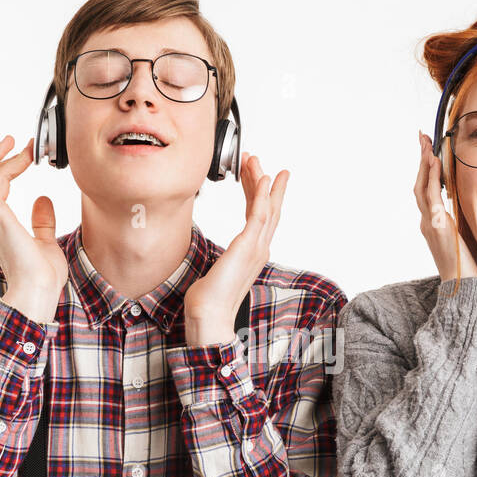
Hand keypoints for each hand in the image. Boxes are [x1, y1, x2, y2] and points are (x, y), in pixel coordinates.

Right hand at [0, 135, 67, 320]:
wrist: (38, 290)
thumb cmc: (42, 276)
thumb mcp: (46, 242)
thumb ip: (42, 221)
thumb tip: (42, 200)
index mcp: (2, 226)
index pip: (1, 188)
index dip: (12, 168)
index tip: (29, 155)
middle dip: (6, 158)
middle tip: (23, 144)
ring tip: (10, 140)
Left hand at [182, 152, 287, 346]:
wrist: (209, 315)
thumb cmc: (208, 300)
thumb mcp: (215, 271)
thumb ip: (220, 260)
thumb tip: (215, 258)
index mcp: (252, 253)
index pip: (258, 217)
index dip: (258, 195)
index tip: (258, 176)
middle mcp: (258, 248)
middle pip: (267, 208)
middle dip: (264, 183)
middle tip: (260, 162)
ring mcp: (256, 247)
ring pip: (266, 206)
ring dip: (263, 182)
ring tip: (257, 161)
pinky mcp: (248, 246)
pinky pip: (260, 214)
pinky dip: (263, 195)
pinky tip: (264, 179)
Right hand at [416, 131, 476, 281]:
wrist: (464, 290)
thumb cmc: (469, 268)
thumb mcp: (468, 238)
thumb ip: (466, 222)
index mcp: (435, 224)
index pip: (427, 191)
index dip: (427, 170)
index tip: (430, 150)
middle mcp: (428, 222)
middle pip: (419, 184)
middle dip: (421, 160)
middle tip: (422, 138)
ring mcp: (430, 225)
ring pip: (421, 188)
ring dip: (423, 164)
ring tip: (426, 144)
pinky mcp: (437, 227)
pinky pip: (431, 197)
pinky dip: (430, 178)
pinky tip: (434, 163)